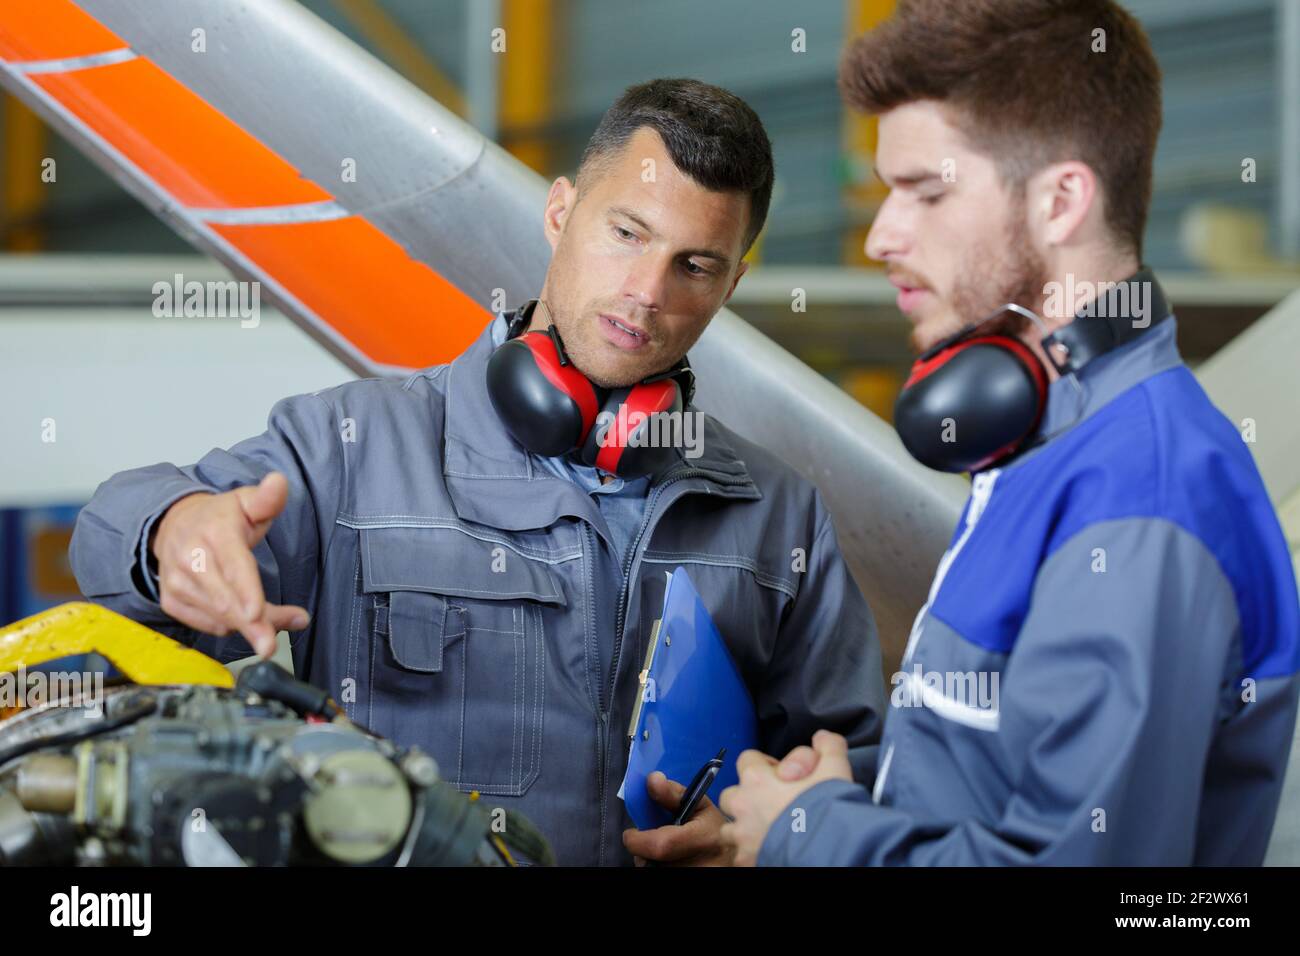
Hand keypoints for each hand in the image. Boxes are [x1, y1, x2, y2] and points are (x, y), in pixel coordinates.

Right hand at [150, 471, 307, 657]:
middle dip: (252, 625)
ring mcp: (177, 581)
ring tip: (271, 623)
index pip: (233, 566)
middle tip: (271, 644)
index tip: (258, 613)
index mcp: (214, 532)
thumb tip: (278, 483)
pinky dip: (228, 628)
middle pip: (225, 600)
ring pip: (217, 616)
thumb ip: (267, 499)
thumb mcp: (247, 503)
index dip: (245, 591)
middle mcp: (190, 558)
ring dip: (248, 627)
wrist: (174, 524)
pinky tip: (244, 619)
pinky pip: (205, 624)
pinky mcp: (171, 600)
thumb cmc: (219, 518)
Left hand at [622, 771, 732, 865]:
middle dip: (645, 850)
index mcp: (705, 838)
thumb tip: (652, 779)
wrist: (731, 857)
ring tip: (667, 851)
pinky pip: (657, 875)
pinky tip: (671, 861)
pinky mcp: (686, 882)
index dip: (638, 840)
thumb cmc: (714, 829)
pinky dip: (658, 867)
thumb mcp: (700, 806)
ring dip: (651, 861)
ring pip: (653, 869)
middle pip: (652, 861)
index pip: (661, 845)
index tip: (631, 834)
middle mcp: (701, 864)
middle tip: (654, 840)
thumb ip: (673, 794)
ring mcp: (694, 875)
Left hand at [719, 730, 852, 865]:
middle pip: (731, 794)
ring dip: (744, 827)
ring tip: (767, 830)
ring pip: (730, 827)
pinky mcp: (748, 859)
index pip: (747, 759)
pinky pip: (740, 855)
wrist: (829, 849)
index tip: (782, 776)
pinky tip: (769, 848)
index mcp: (757, 779)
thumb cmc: (827, 809)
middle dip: (747, 797)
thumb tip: (822, 738)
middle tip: (771, 803)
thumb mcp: (835, 767)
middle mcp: (743, 806)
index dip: (764, 764)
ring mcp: (743, 836)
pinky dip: (750, 852)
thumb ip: (827, 745)